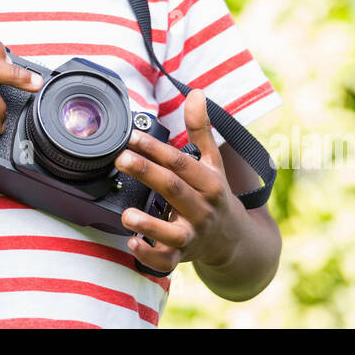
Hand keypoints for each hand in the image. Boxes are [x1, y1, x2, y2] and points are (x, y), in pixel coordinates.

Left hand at [114, 89, 248, 273]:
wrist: (233, 240)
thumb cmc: (215, 194)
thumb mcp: (212, 161)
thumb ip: (200, 128)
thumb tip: (195, 93)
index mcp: (209, 182)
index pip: (181, 162)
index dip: (156, 148)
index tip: (132, 136)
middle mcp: (202, 209)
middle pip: (174, 189)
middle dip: (147, 172)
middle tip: (120, 158)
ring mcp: (192, 235)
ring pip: (172, 232)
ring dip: (148, 224)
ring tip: (126, 214)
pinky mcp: (181, 256)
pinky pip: (166, 261)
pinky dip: (149, 255)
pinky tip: (132, 242)